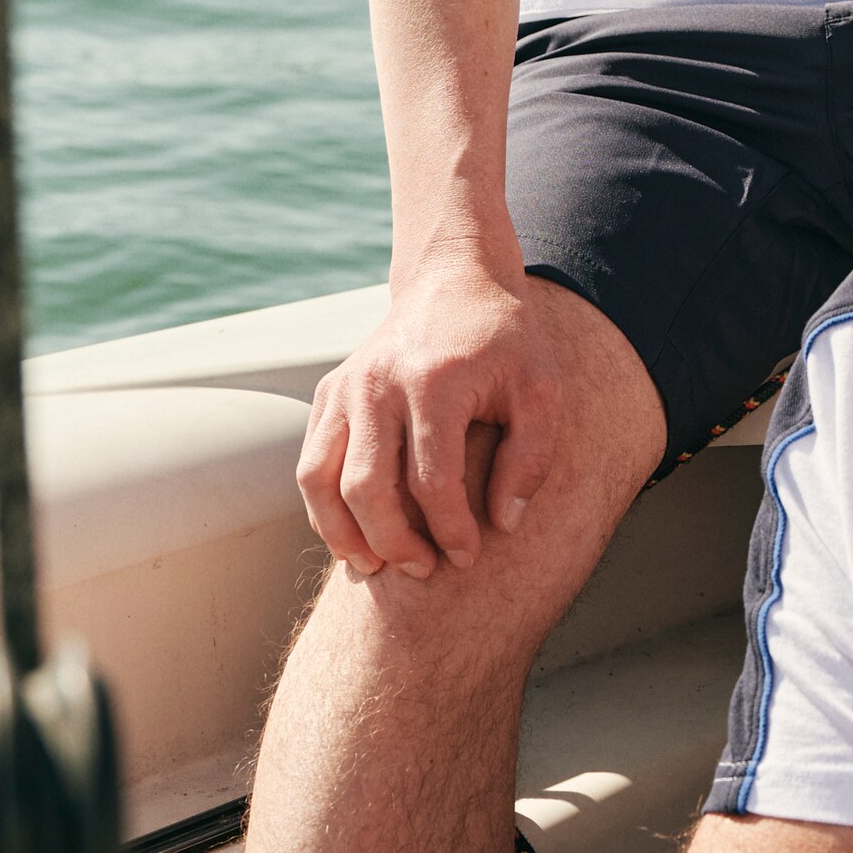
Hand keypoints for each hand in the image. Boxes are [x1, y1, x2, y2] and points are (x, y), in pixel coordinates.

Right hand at [295, 247, 570, 578]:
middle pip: (367, 488)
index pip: (432, 480)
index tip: (467, 558)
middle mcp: (379, 383)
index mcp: (435, 381)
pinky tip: (354, 535)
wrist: (456, 281)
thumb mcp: (541, 389)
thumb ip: (531, 456)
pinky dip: (323, 508)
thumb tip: (505, 523)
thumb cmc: (507, 341)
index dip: (449, 530)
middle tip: (424, 571)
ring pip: (320, 480)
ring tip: (375, 566)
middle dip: (393, 543)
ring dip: (343, 534)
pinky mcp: (329, 392)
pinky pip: (311, 463)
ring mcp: (347, 386)